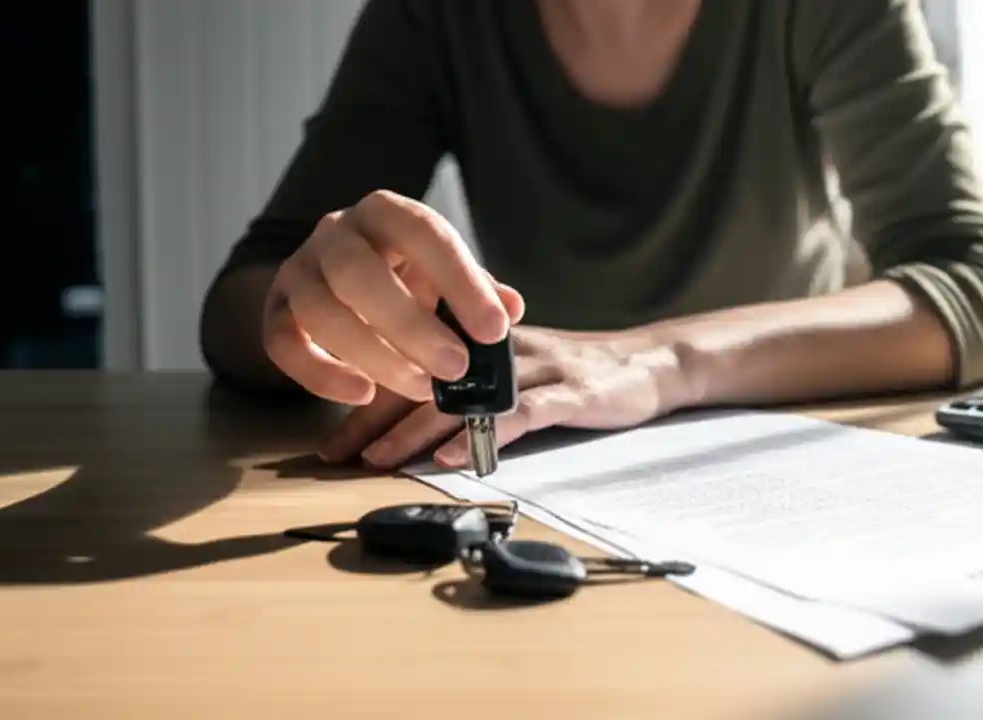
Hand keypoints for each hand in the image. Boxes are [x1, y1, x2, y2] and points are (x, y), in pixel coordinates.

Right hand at [262, 190, 524, 404]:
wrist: (337, 275)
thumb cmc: (406, 275)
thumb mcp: (445, 274)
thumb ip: (478, 291)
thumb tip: (510, 309)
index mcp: (387, 214)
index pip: (423, 233)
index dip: (460, 281)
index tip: (494, 329)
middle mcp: (335, 233)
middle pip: (358, 273)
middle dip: (411, 326)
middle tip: (456, 367)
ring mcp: (298, 270)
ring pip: (320, 311)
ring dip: (374, 356)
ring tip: (419, 388)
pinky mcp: (274, 310)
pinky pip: (282, 344)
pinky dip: (321, 375)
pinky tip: (363, 395)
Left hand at [319, 326, 691, 468]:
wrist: (650, 364)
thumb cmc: (576, 374)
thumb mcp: (516, 372)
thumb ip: (470, 387)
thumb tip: (409, 425)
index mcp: (479, 340)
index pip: (412, 368)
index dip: (367, 404)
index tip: (333, 442)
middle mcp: (499, 348)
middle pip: (425, 381)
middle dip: (375, 422)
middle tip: (337, 455)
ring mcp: (535, 368)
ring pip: (463, 397)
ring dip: (414, 430)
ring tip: (378, 459)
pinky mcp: (569, 391)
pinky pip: (518, 413)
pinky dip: (482, 436)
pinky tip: (451, 456)